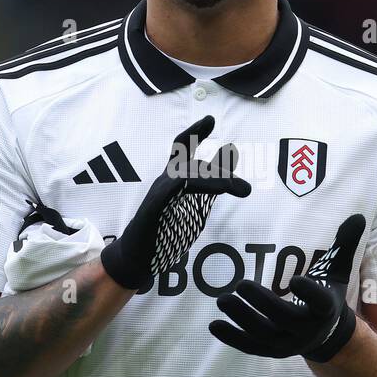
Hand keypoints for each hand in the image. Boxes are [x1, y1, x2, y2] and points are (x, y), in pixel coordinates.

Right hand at [100, 115, 251, 291]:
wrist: (139, 257)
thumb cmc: (166, 228)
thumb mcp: (198, 199)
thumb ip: (215, 177)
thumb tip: (231, 149)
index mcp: (174, 177)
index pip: (182, 147)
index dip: (195, 132)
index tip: (210, 120)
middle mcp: (164, 181)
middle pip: (184, 158)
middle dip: (210, 162)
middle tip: (236, 170)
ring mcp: (157, 195)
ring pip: (183, 176)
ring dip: (211, 180)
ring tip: (235, 187)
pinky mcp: (152, 212)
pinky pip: (169, 194)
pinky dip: (187, 189)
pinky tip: (206, 189)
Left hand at [209, 214, 365, 361]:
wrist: (325, 334)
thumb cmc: (327, 295)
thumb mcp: (337, 272)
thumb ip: (344, 245)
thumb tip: (358, 216)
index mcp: (325, 310)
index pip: (320, 303)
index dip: (309, 293)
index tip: (296, 279)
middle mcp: (306, 330)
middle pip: (283, 319)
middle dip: (262, 303)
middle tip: (241, 284)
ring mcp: (287, 343)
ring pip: (263, 334)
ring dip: (241, 318)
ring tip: (222, 299)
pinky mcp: (271, 351)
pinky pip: (250, 346)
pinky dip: (232, 338)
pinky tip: (214, 325)